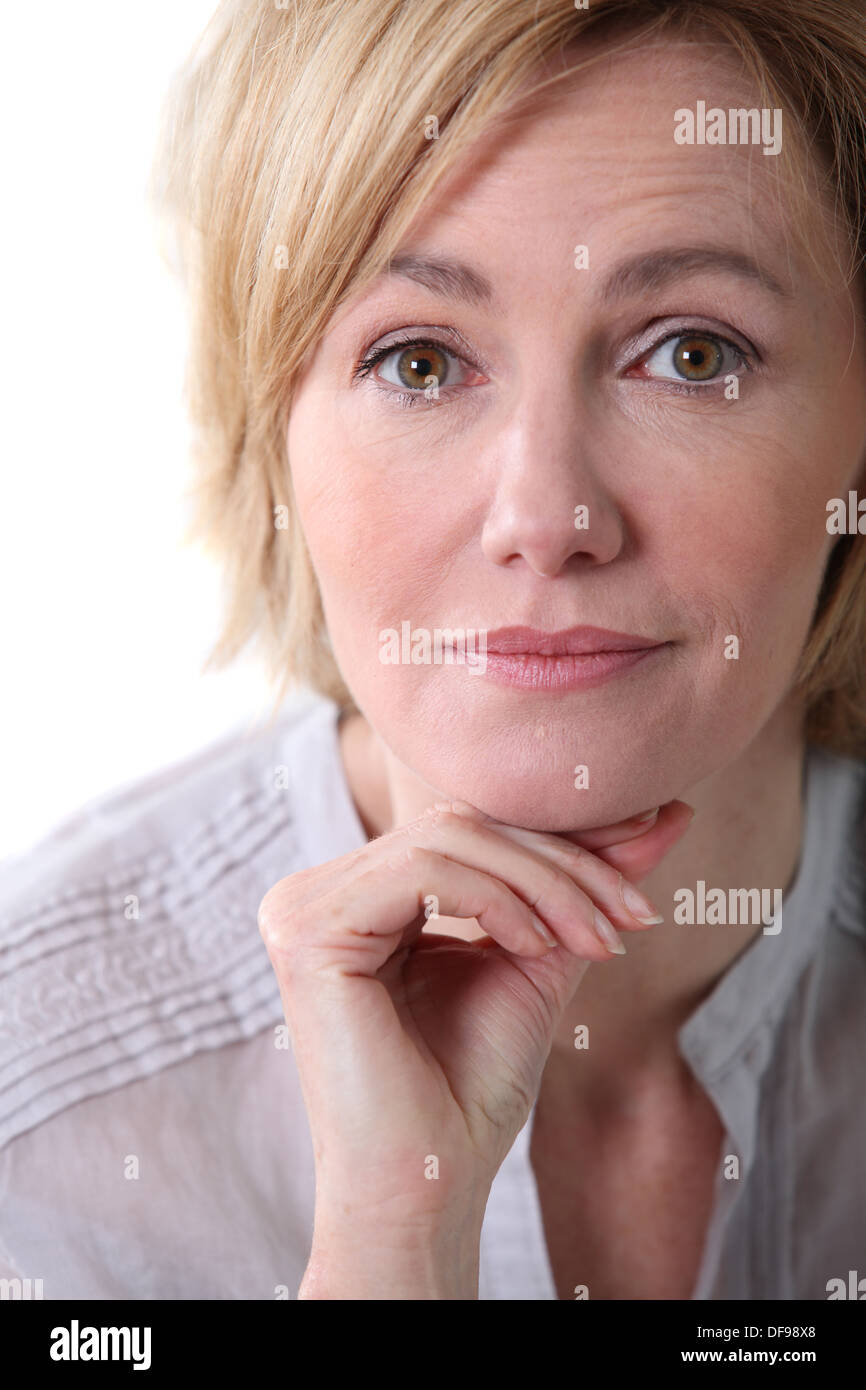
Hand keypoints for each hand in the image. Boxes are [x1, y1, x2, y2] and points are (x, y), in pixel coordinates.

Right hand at [257, 797, 692, 1296]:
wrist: (428, 1183)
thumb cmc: (470, 1089)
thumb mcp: (538, 959)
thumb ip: (580, 886)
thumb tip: (666, 814)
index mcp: (363, 895)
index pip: (468, 830)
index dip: (561, 837)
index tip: (655, 838)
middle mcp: (322, 890)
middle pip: (460, 824)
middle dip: (564, 861)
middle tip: (636, 914)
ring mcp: (304, 905)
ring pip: (448, 837)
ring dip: (545, 883)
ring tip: (600, 938)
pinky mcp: (306, 930)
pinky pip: (422, 871)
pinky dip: (496, 899)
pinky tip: (536, 947)